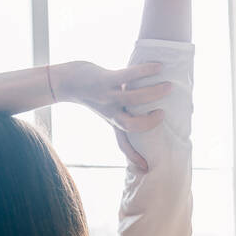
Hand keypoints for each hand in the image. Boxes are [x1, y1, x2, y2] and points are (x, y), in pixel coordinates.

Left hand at [50, 59, 170, 171]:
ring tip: (169, 86)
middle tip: (163, 114)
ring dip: (153, 93)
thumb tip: (147, 107)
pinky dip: (144, 71)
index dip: (134, 157)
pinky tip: (158, 66)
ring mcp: (107, 96)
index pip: (123, 144)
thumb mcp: (106, 109)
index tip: (146, 168)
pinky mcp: (105, 79)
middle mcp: (110, 112)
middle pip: (130, 125)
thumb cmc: (92, 94)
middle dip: (150, 122)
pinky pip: (128, 76)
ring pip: (133, 99)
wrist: (67, 81)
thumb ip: (122, 111)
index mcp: (112, 121)